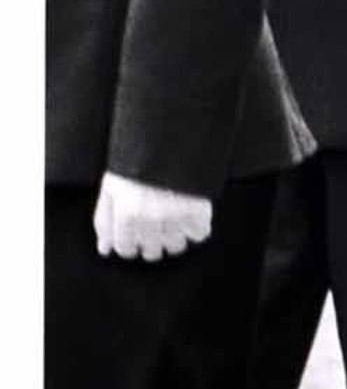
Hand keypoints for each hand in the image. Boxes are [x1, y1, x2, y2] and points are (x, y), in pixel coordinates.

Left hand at [93, 172, 212, 260]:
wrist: (170, 136)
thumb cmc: (137, 161)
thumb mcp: (112, 188)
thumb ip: (105, 221)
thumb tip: (104, 250)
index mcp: (126, 212)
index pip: (125, 248)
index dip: (128, 244)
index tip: (133, 237)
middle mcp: (150, 218)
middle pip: (151, 252)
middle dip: (150, 243)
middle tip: (152, 227)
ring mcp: (176, 215)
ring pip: (176, 246)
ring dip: (173, 237)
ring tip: (171, 222)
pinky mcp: (200, 209)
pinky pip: (200, 234)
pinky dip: (196, 228)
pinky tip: (189, 216)